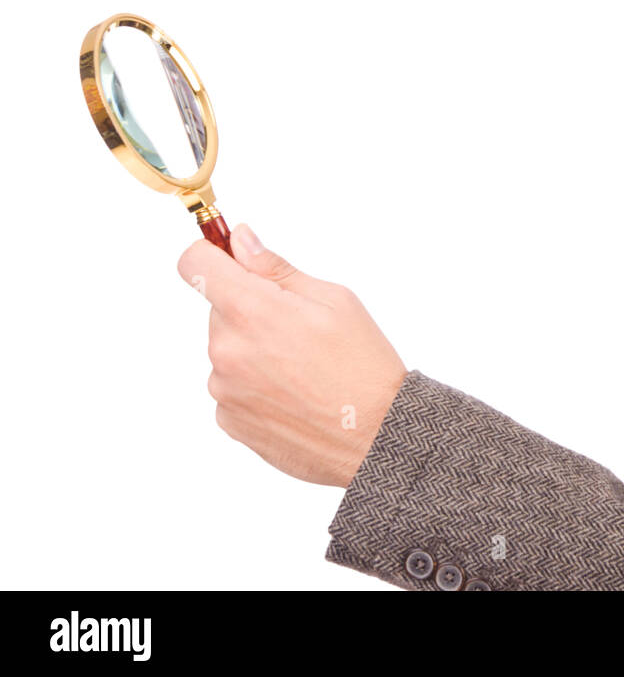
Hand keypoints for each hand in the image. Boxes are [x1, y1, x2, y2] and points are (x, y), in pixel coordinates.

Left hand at [176, 223, 407, 487]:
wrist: (377, 435)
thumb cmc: (363, 364)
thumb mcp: (334, 299)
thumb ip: (276, 269)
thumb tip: (241, 240)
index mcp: (251, 310)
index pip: (194, 264)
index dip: (211, 255)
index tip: (230, 261)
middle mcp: (226, 349)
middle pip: (219, 311)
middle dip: (250, 311)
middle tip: (299, 330)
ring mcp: (223, 389)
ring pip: (228, 351)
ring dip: (253, 351)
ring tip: (302, 370)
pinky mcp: (229, 421)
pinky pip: (233, 388)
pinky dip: (256, 387)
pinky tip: (295, 396)